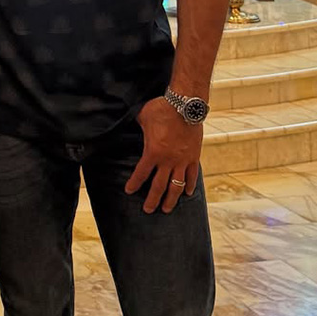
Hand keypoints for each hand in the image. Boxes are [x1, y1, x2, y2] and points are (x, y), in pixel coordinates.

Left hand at [125, 97, 202, 213]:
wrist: (186, 105)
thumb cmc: (161, 108)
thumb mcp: (142, 116)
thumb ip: (135, 125)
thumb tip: (122, 120)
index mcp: (153, 152)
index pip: (141, 174)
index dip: (134, 184)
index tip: (129, 191)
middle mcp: (168, 161)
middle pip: (159, 186)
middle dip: (152, 200)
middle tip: (148, 210)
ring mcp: (182, 160)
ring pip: (176, 186)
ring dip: (171, 199)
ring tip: (167, 209)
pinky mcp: (194, 157)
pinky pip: (192, 175)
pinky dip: (189, 185)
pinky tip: (187, 193)